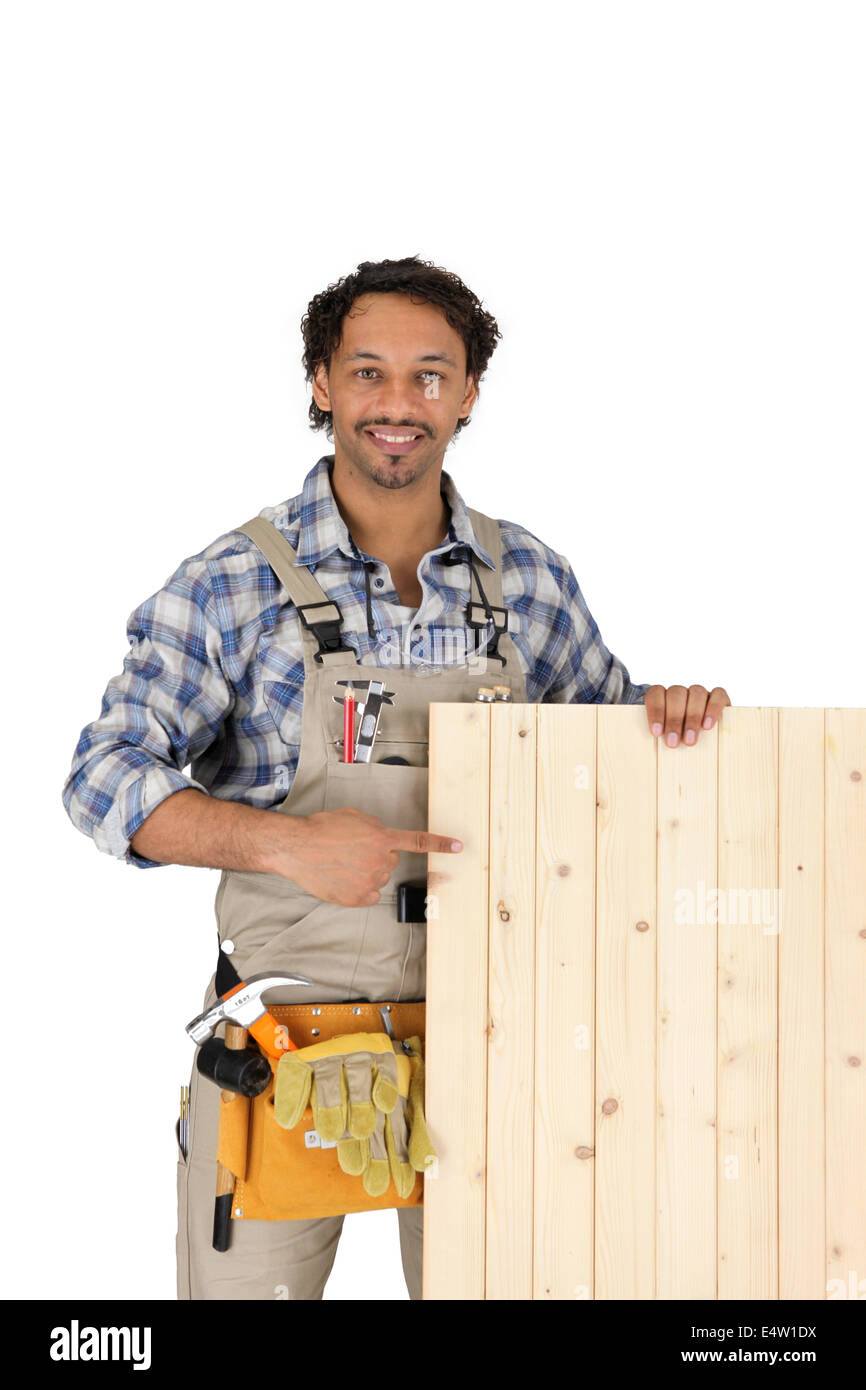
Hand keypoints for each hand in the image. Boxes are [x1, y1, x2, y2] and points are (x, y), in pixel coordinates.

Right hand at [270, 806, 461, 906]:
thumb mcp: (355, 817)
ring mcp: (370, 881)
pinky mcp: (358, 898)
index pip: (418, 841)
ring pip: (378, 877)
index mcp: (382, 838)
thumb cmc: (322, 830)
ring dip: (367, 871)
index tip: (458, 847)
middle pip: (391, 861)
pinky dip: (360, 888)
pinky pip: (369, 894)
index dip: (441, 844)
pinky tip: (343, 878)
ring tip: (342, 863)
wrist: (298, 848)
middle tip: (353, 850)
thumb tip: (382, 838)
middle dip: (378, 856)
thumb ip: (376, 827)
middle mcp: (380, 861)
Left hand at [644, 685, 730, 746]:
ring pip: (696, 693)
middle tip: (672, 742)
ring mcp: (700, 693)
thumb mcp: (664, 736)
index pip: (656, 694)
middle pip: (676, 694)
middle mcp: (681, 692)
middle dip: (674, 719)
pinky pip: (718, 695)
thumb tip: (643, 749)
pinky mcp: (719, 697)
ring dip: (692, 717)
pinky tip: (707, 726)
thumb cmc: (676, 739)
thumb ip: (657, 735)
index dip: (655, 711)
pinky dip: (713, 709)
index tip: (656, 733)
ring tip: (690, 740)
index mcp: (663, 696)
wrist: (703, 738)